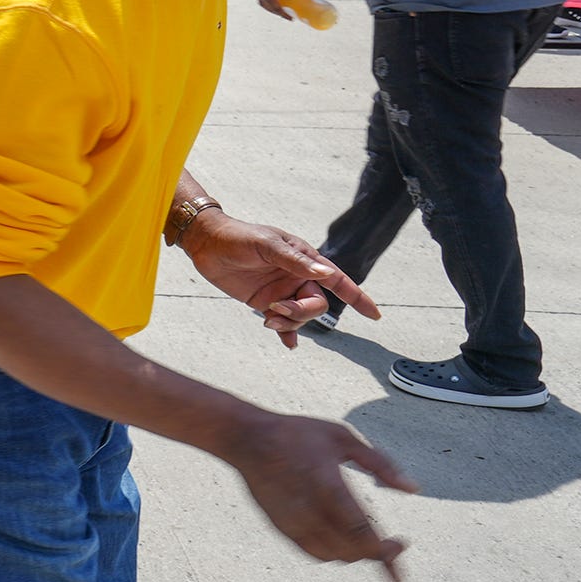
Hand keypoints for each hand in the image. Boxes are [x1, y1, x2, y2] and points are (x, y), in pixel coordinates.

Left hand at [183, 211, 379, 346]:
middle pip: (317, 305)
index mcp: (304, 259)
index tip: (374, 315)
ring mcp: (281, 291)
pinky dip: (287, 334)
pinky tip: (288, 344)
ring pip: (300, 316)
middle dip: (302, 313)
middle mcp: (296, 277)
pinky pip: (283, 323)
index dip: (357, 297)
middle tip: (276, 310)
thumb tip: (325, 273)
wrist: (206, 243)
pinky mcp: (264, 302)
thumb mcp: (266, 245)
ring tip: (267, 319)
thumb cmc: (238, 237)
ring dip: (289, 323)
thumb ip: (294, 261)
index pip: (337, 280)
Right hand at [215, 411, 411, 581]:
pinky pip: (313, 552)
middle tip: (394, 545)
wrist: (247, 439)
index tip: (402, 546)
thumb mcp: (344, 438)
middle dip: (378, 554)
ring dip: (356, 554)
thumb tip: (413, 489)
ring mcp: (292, 522)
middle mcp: (309, 511)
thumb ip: (380, 464)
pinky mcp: (280, 527)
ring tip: (369, 541)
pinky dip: (334, 552)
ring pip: (333, 556)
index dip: (386, 550)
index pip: (362, 535)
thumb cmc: (297, 434)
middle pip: (352, 552)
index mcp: (328, 487)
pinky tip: (343, 540)